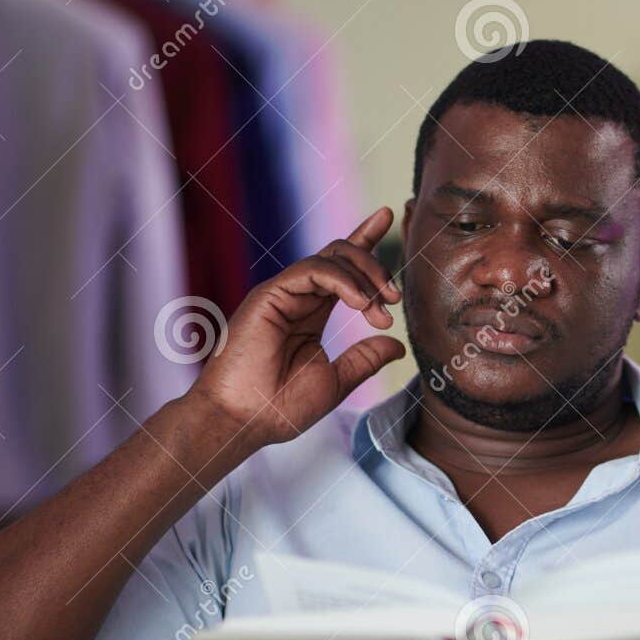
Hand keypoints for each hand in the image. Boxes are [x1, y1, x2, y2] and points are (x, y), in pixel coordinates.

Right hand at [184, 208, 406, 448]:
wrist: (243, 421)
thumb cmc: (280, 408)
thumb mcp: (337, 381)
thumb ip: (365, 359)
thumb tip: (396, 344)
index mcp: (311, 313)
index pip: (343, 270)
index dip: (365, 241)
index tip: (388, 218)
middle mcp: (297, 297)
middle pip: (341, 254)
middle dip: (376, 267)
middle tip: (395, 298)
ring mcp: (283, 293)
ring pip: (331, 257)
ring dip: (366, 275)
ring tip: (382, 306)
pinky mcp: (270, 294)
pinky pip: (313, 270)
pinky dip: (344, 281)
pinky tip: (362, 303)